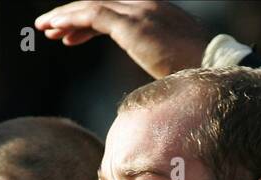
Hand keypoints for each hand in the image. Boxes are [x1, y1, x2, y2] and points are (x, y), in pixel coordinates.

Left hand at [35, 1, 211, 78]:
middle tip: (52, 30)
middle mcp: (146, 5)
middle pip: (101, 6)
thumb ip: (156, 65)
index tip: (70, 37)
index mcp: (157, 13)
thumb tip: (149, 90)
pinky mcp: (132, 23)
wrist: (215, 71)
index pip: (115, 12)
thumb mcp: (173, 66)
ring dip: (65, 17)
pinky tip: (55, 29)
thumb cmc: (200, 78)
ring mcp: (140, 11)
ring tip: (45, 29)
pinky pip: (93, 16)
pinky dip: (71, 20)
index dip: (88, 23)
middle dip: (73, 18)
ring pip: (92, 8)